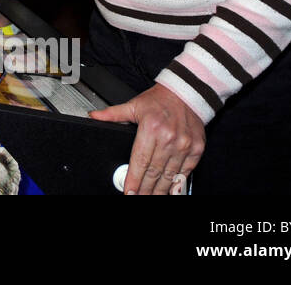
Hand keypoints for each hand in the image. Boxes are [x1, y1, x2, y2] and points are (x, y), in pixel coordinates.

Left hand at [89, 83, 204, 194]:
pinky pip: (185, 171)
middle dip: (145, 189)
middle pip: (154, 171)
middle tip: (138, 197)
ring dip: (159, 190)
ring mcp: (184, 145)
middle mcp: (168, 138)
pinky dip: (177, 183)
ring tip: (151, 197)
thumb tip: (94, 116)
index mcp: (151, 128)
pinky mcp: (196, 149)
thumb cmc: (160, 100)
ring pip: (169, 175)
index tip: (128, 191)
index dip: (134, 179)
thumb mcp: (134, 105)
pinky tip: (169, 191)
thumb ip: (113, 113)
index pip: (139, 160)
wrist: (187, 93)